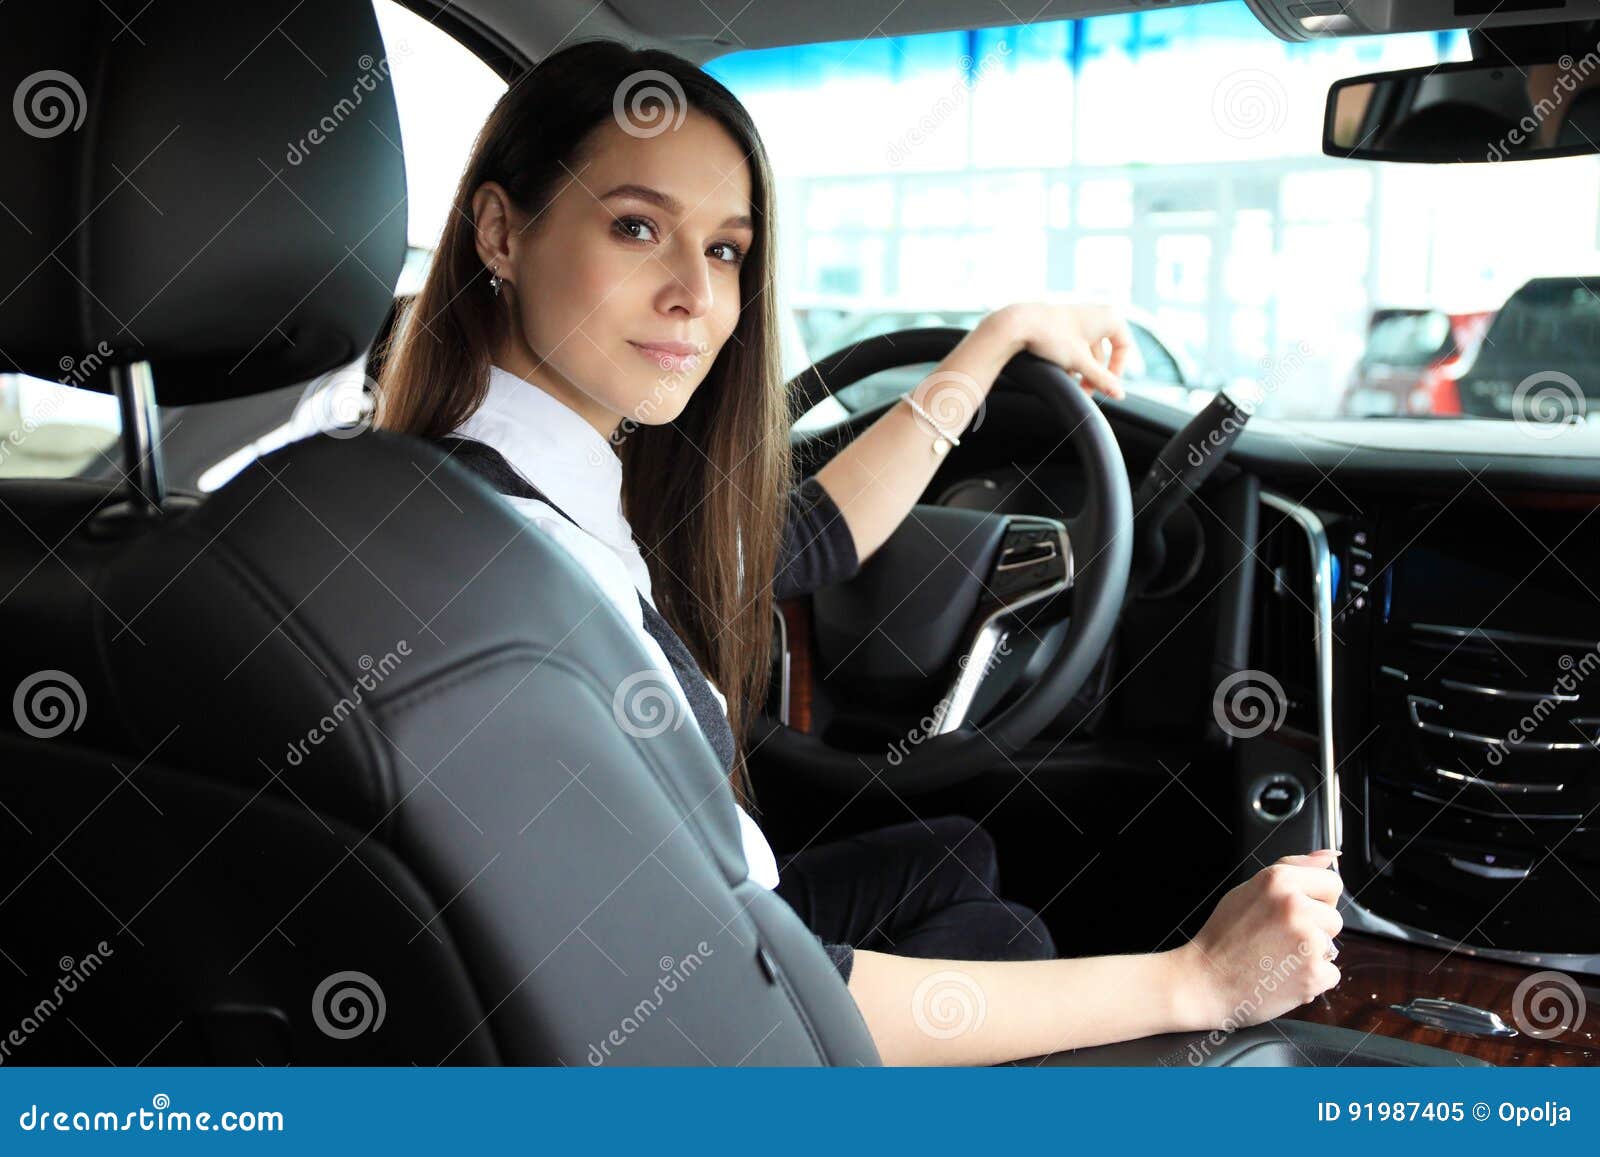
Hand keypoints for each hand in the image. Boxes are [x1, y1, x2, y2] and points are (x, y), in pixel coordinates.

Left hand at [981, 302, 1133, 399]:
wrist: (1019, 323)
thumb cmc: (1053, 336)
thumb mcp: (1080, 361)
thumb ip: (1101, 379)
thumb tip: (1120, 395)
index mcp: (1109, 317)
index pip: (1124, 347)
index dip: (1117, 369)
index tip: (1106, 385)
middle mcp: (1097, 315)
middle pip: (1103, 353)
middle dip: (1094, 375)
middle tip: (1085, 392)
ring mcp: (1080, 320)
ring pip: (1087, 353)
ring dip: (1080, 372)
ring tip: (1071, 386)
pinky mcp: (1064, 326)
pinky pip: (1074, 349)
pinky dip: (1070, 363)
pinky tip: (1060, 374)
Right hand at [1171, 849, 1344, 1030]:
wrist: (1206, 980)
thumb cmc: (1224, 936)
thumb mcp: (1249, 889)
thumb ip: (1292, 868)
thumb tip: (1329, 856)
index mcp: (1279, 881)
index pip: (1331, 883)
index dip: (1317, 899)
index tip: (1298, 911)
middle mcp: (1295, 906)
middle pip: (1334, 917)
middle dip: (1314, 929)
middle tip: (1279, 938)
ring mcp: (1307, 941)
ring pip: (1331, 946)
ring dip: (1313, 954)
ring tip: (1278, 957)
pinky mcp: (1314, 973)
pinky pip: (1330, 973)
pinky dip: (1311, 978)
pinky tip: (1283, 976)